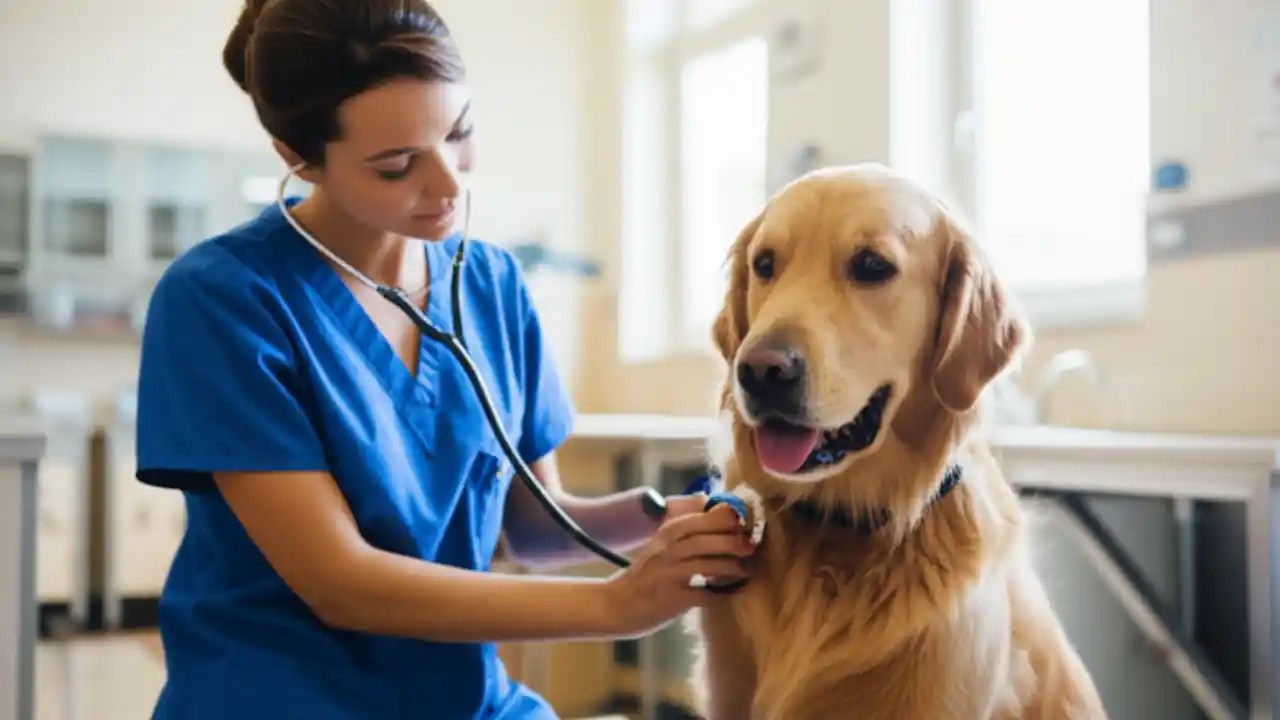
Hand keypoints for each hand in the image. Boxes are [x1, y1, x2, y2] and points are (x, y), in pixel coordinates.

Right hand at [604, 503, 755, 636]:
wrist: (617, 604)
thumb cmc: (645, 574)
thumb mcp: (659, 541)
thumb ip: (682, 521)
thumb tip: (704, 496)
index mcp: (668, 532)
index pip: (702, 517)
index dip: (728, 518)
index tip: (744, 524)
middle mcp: (668, 549)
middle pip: (708, 539)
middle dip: (735, 542)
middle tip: (751, 547)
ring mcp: (670, 574)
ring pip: (709, 564)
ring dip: (732, 567)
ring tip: (744, 570)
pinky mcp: (673, 599)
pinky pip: (706, 594)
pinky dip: (723, 593)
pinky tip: (733, 591)